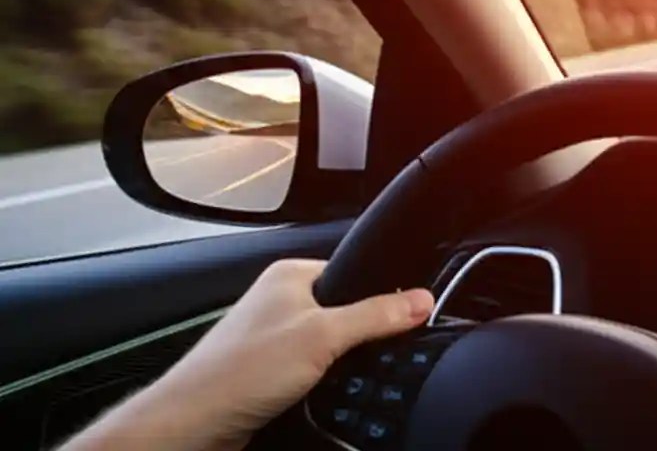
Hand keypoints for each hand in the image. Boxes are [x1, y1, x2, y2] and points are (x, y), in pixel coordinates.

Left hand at [62, 259, 433, 450]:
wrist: (192, 425)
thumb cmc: (239, 372)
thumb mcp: (323, 337)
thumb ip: (376, 316)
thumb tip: (422, 299)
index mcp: (290, 275)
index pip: (354, 273)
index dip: (382, 296)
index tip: (407, 318)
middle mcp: (280, 301)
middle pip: (346, 312)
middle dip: (362, 337)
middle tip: (370, 356)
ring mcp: (274, 338)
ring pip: (332, 345)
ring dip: (341, 365)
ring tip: (340, 378)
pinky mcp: (270, 372)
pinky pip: (315, 370)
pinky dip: (325, 383)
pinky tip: (326, 394)